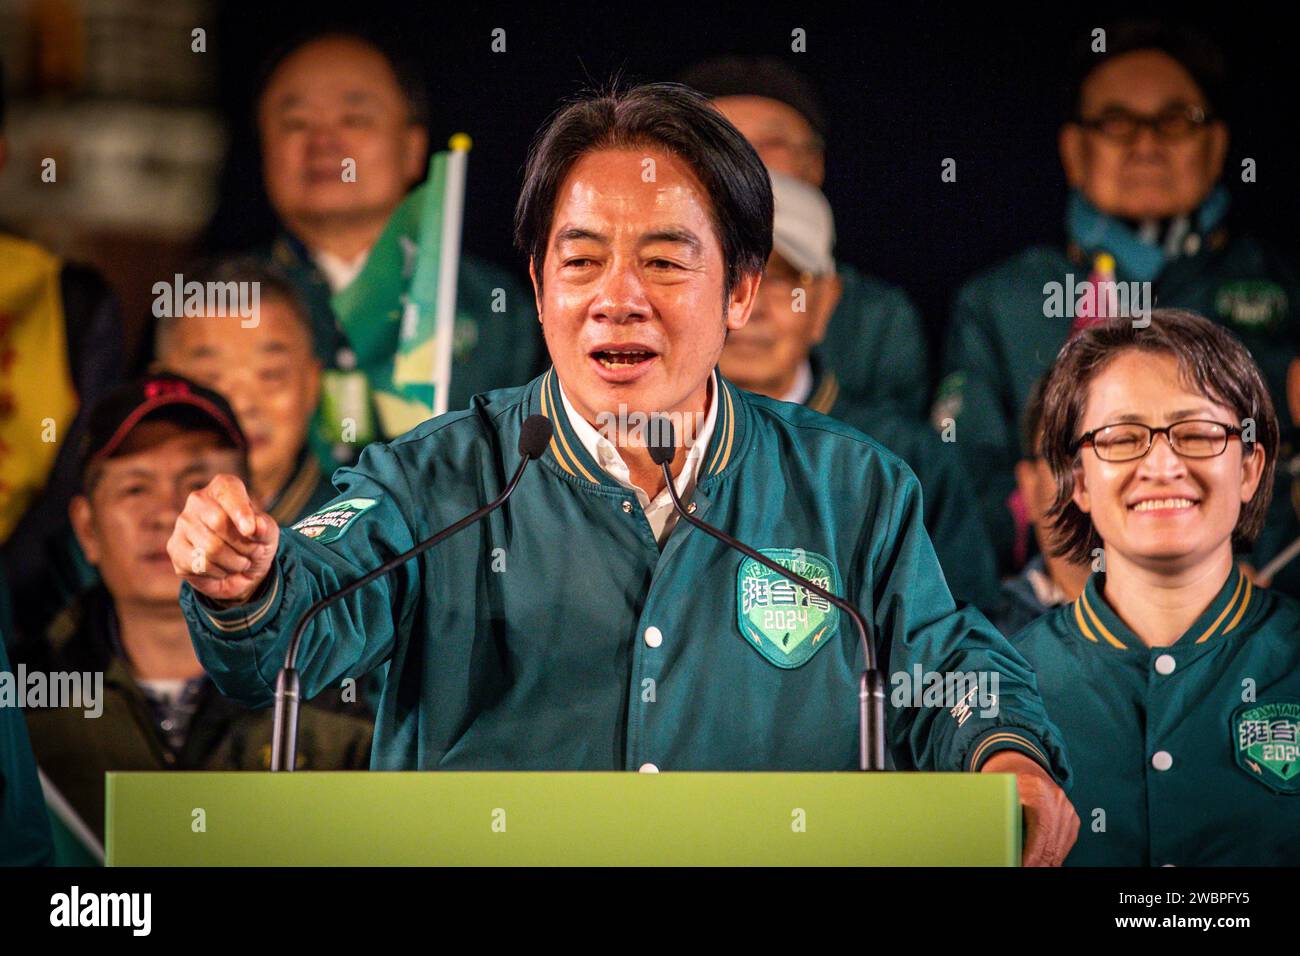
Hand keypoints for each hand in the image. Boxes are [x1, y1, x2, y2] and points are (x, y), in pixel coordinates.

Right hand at [167, 473, 279, 604]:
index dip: (240, 512)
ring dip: (234, 563)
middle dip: (244, 545)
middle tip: (254, 552)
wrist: (242, 569)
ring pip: (210, 548)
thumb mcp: (269, 534)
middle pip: (219, 523)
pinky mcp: (174, 547)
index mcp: (223, 488)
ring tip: (240, 562)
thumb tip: (256, 526)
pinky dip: (219, 573)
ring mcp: (183, 523)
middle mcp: (198, 500)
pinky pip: (199, 565)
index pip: (227, 491)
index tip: (250, 531)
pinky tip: (222, 569)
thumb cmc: (255, 542)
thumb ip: (265, 528)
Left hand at [981, 750, 1078, 866]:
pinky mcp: (1072, 818)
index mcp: (1036, 791)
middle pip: (1051, 844)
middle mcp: (1056, 799)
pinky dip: (1053, 857)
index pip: (1040, 832)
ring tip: (1030, 868)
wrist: (1020, 764)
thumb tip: (988, 839)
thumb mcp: (994, 791)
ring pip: (1059, 848)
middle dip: (1037, 864)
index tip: (1019, 866)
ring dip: (1046, 863)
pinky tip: (1041, 864)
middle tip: (1020, 870)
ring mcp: (1067, 809)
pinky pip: (1064, 844)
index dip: (1030, 856)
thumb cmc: (1001, 780)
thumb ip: (997, 812)